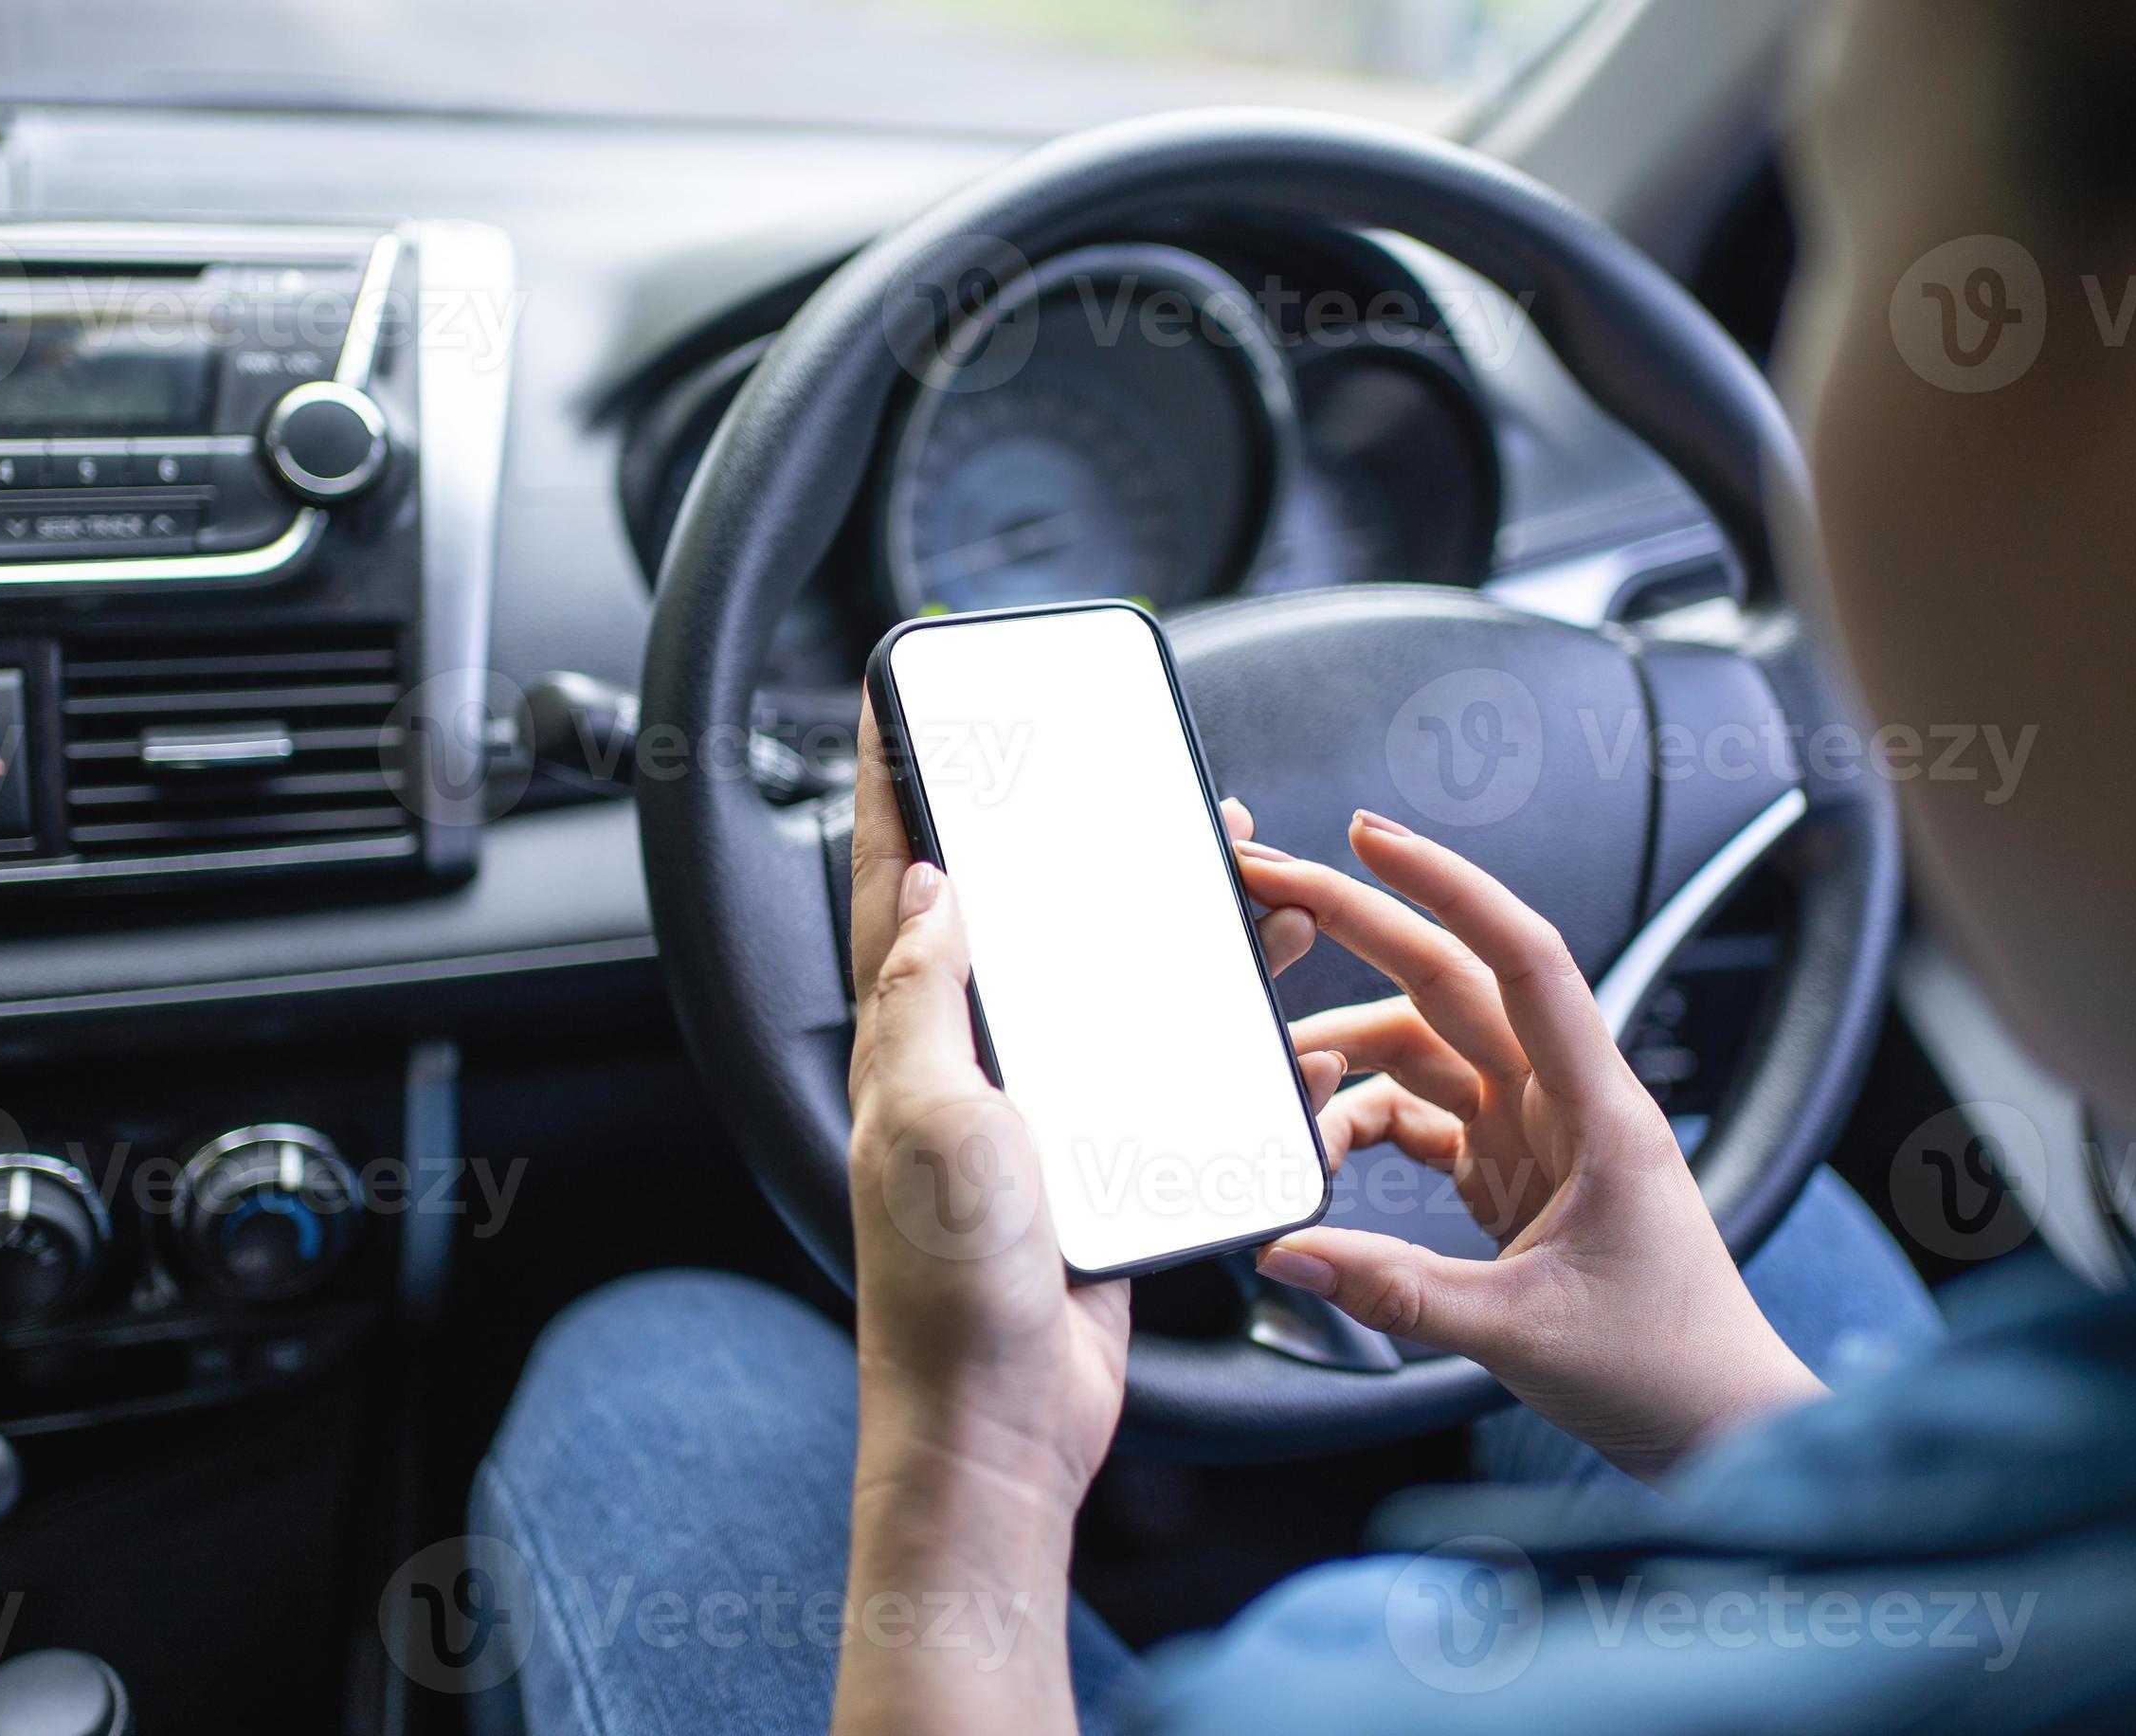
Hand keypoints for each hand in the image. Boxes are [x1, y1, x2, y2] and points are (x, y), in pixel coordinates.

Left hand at [837, 707, 1339, 1735]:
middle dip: (1040, 831)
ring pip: (1089, 982)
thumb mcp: (931, 1117)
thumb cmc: (949, 1288)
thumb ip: (928, 995)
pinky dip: (1197, 1019)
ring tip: (1206, 859)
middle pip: (1002, 916)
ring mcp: (1031, 1113)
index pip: (889, 887)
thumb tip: (931, 882)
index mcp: (905, 1043)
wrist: (1005, 1426)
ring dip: (1142, 918)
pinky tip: (1247, 1002)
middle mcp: (961, 1065)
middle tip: (1085, 758)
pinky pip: (1148, 1065)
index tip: (895, 708)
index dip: (888, 793)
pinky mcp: (1094, 1161)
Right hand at [1235, 810, 1824, 1480]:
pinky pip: (1425, 1120)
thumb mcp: (1522, 1334)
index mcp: (1602, 1112)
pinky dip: (1367, 1125)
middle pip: (1456, 986)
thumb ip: (1397, 1290)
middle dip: (1367, 927)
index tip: (1370, 840)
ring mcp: (1541, 1136)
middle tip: (1278, 892)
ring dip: (1349, 1057)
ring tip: (1281, 1084)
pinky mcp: (1517, 1177)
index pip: (1523, 962)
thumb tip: (1290, 1247)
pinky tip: (1324, 1151)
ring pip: (1427, 1056)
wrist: (1719, 1428)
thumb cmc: (1667, 1368)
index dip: (1448, 888)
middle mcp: (1571, 1104)